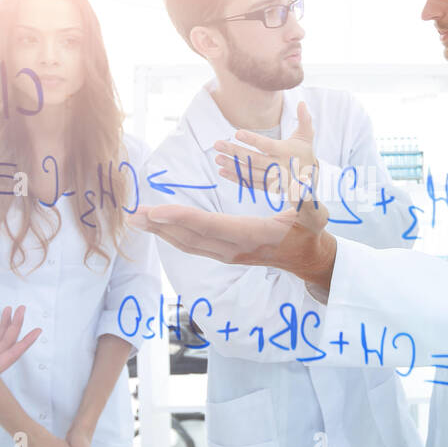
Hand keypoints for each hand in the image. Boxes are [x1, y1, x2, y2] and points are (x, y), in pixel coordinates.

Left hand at [129, 199, 336, 288]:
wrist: (309, 258)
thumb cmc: (311, 231)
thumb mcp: (316, 215)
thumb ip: (309, 202)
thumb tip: (303, 187)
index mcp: (252, 235)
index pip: (211, 226)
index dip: (182, 217)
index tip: (156, 210)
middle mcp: (234, 248)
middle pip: (190, 236)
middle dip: (160, 225)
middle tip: (131, 214)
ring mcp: (227, 254)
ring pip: (187, 243)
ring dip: (160, 232)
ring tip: (136, 220)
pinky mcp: (224, 254)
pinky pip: (192, 246)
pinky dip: (171, 235)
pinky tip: (157, 227)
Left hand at [213, 101, 317, 196]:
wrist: (310, 182)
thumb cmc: (305, 154)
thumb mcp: (307, 137)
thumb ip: (304, 119)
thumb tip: (301, 103)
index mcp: (286, 152)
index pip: (267, 145)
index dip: (252, 140)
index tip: (237, 133)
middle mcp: (279, 167)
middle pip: (254, 159)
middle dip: (235, 152)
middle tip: (217, 144)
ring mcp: (273, 179)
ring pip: (250, 173)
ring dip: (233, 166)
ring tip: (218, 158)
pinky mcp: (268, 187)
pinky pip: (250, 184)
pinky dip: (236, 179)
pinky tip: (223, 172)